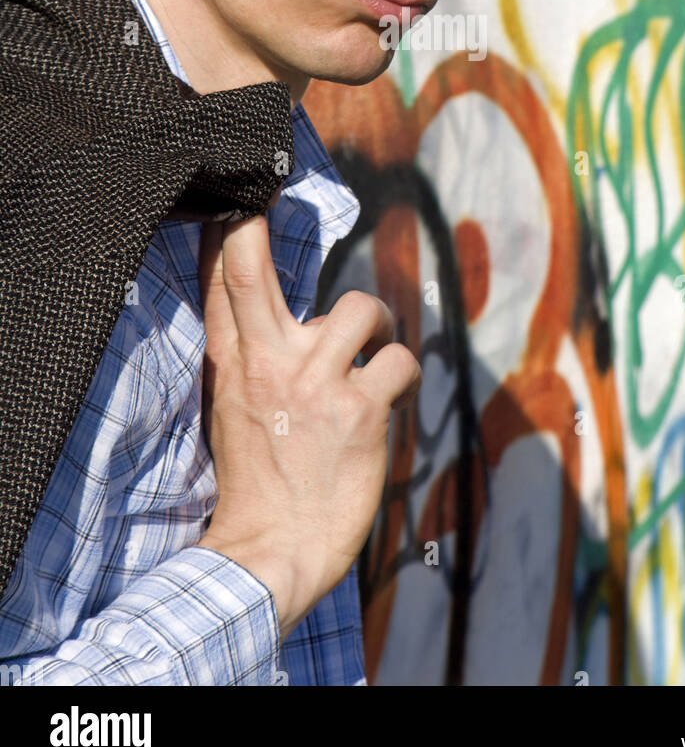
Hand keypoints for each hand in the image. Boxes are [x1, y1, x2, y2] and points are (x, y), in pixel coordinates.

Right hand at [196, 213, 420, 640]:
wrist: (273, 550)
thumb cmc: (258, 479)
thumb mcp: (234, 407)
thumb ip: (247, 353)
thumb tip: (259, 306)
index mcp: (233, 364)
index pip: (221, 283)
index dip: (230, 230)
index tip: (240, 196)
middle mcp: (268, 362)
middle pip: (250, 269)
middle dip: (254, 229)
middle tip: (270, 199)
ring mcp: (313, 383)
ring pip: (361, 309)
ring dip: (378, 328)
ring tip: (376, 353)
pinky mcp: (359, 410)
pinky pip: (398, 361)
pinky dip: (401, 376)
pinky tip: (390, 398)